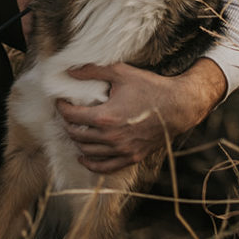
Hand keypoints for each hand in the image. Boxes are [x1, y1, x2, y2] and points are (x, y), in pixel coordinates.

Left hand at [55, 58, 226, 173]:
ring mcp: (122, 151)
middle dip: (67, 123)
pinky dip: (91, 164)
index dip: (62, 107)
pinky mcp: (132, 157)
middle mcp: (111, 138)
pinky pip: (105, 167)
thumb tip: (70, 70)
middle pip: (76, 135)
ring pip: (88, 152)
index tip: (61, 101)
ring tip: (75, 129)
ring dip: (77, 141)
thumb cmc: (150, 87)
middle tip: (67, 113)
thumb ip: (93, 70)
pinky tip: (83, 157)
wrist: (178, 106)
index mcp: (106, 117)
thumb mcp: (121, 72)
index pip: (72, 116)